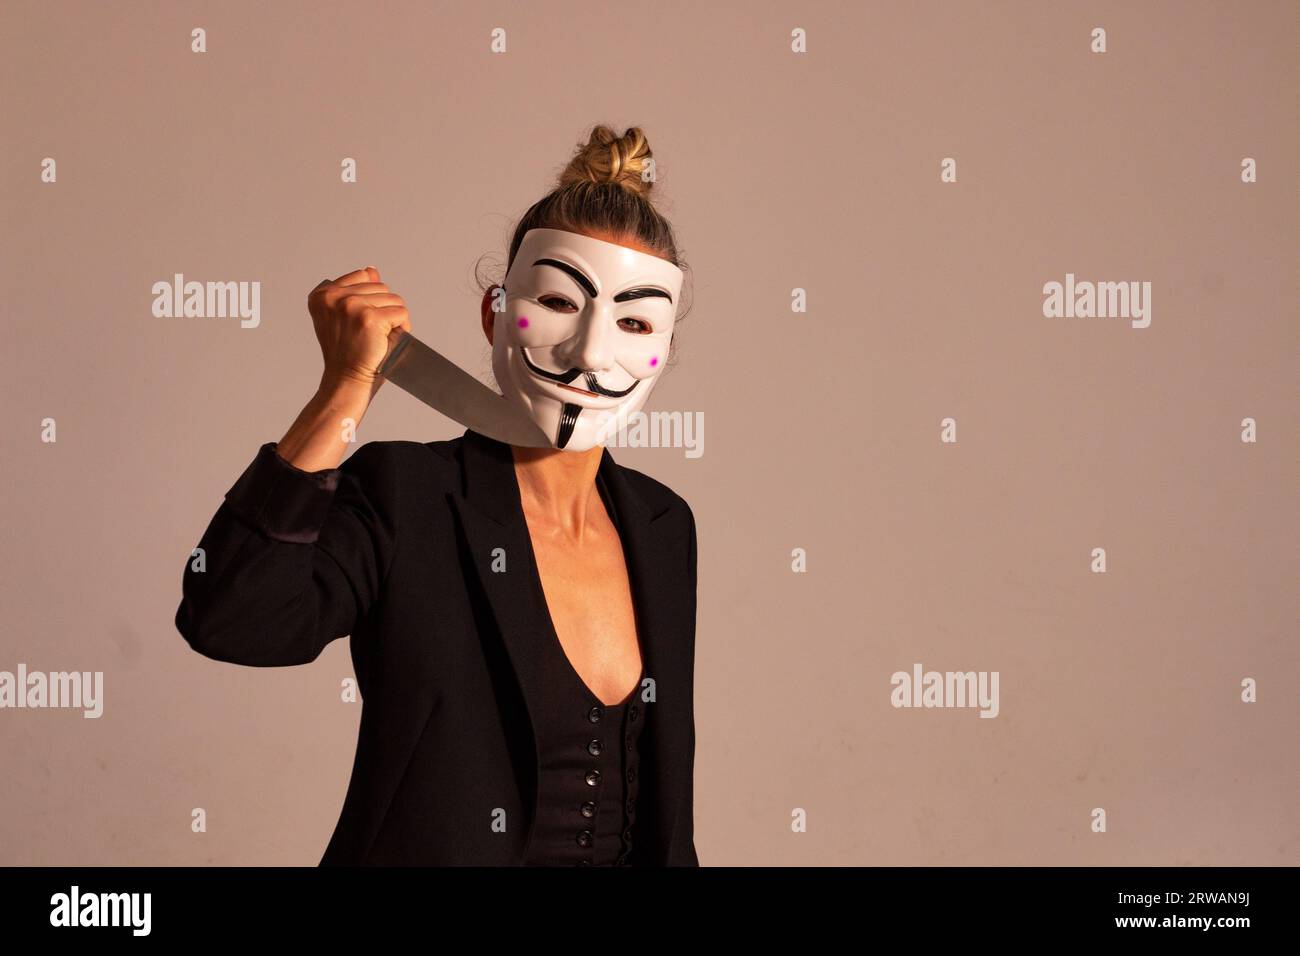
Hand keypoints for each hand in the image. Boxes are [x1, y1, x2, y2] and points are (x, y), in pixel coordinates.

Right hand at [307, 266, 411, 392]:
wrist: (346, 381)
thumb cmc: (348, 353)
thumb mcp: (345, 317)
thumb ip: (357, 291)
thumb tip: (372, 270)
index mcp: (322, 295)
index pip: (363, 277)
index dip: (371, 299)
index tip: (360, 322)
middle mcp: (333, 297)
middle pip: (381, 287)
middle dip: (384, 310)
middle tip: (371, 334)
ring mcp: (351, 306)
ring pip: (394, 299)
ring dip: (394, 319)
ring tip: (379, 338)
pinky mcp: (370, 318)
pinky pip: (402, 312)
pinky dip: (403, 328)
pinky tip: (388, 341)